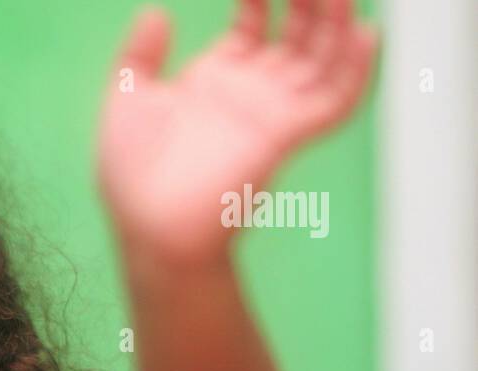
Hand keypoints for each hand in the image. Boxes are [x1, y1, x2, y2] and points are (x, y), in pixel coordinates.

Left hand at [97, 0, 377, 264]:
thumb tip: (154, 11)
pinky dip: (355, 68)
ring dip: (335, 21)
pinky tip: (364, 33)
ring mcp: (272, 112)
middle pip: (296, 34)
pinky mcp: (286, 135)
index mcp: (215, 81)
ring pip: (322, 57)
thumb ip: (140, 55)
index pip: (253, 26)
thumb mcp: (127, 100)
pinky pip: (334, 99)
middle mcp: (250, 93)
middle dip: (306, 1)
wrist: (149, 226)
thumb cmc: (131, 176)